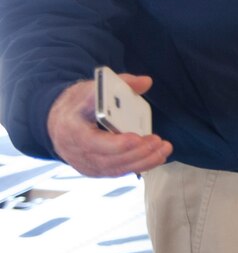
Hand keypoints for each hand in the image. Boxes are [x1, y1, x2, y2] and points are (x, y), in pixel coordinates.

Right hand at [46, 76, 171, 177]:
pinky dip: (138, 165)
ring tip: (163, 149)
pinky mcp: (95, 169)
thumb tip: (146, 82)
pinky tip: (156, 157)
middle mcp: (76, 152)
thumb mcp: (92, 88)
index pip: (92, 142)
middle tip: (157, 141)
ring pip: (115, 168)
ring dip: (143, 161)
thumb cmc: (77, 104)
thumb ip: (120, 83)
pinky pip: (118, 171)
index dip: (115, 143)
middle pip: (108, 158)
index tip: (136, 137)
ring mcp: (85, 163)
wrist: (58, 121)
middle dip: (136, 152)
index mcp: (71, 130)